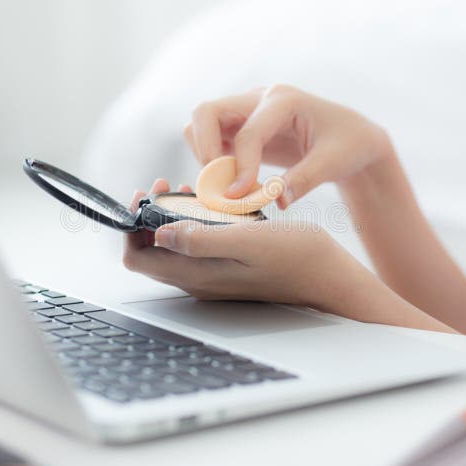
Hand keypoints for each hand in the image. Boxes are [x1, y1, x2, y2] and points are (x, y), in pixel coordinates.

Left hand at [123, 179, 455, 331]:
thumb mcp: (248, 242)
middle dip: (151, 215)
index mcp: (196, 274)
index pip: (137, 257)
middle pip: (151, 250)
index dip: (132, 225)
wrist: (332, 278)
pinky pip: (197, 244)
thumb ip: (201, 240)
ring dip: (174, 215)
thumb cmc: (298, 259)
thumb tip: (158, 234)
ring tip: (191, 189)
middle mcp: (198, 279)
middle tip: (170, 186)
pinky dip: (196, 221)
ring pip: (174, 244)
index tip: (148, 194)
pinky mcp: (229, 268)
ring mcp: (213, 275)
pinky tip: (216, 203)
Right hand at [184, 85, 389, 206]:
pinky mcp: (241, 127)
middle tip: (218, 186)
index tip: (238, 197)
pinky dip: (211, 160)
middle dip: (204, 150)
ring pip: (201, 124)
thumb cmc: (349, 145)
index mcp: (283, 99)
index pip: (247, 132)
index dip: (240, 166)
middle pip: (206, 113)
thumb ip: (303, 179)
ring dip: (204, 154)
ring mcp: (246, 110)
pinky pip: (209, 138)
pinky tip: (232, 184)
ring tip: (227, 185)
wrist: (353, 140)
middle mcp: (259, 98)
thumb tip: (276, 200)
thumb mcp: (333, 162)